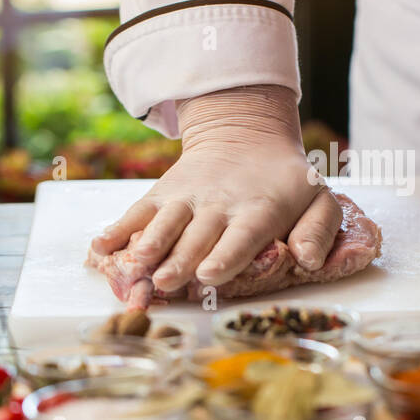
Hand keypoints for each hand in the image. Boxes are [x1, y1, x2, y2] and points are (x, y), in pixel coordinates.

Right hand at [89, 85, 339, 290]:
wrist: (247, 136)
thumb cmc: (287, 183)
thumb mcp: (319, 200)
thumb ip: (319, 231)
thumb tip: (309, 259)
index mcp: (258, 211)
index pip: (241, 236)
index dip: (225, 256)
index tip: (208, 274)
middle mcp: (219, 205)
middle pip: (196, 238)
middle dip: (179, 261)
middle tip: (165, 283)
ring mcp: (187, 200)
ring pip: (162, 225)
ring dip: (146, 248)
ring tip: (132, 268)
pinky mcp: (163, 195)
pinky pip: (137, 212)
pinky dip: (118, 230)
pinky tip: (100, 249)